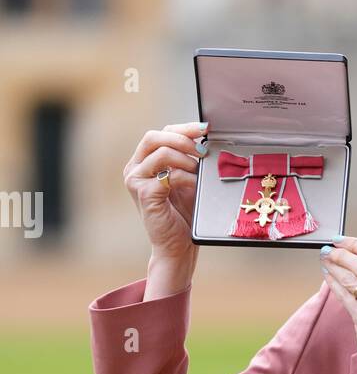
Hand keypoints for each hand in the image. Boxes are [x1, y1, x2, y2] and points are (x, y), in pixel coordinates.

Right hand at [124, 121, 207, 263]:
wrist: (177, 246)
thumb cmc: (183, 214)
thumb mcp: (187, 180)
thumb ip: (188, 159)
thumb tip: (205, 139)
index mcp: (143, 162)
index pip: (161, 133)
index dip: (183, 128)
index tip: (205, 128)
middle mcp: (134, 168)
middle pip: (154, 137)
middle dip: (183, 139)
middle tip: (203, 151)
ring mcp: (135, 180)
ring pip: (162, 152)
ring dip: (187, 160)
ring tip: (200, 172)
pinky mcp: (143, 193)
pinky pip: (169, 174)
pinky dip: (187, 177)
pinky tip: (195, 186)